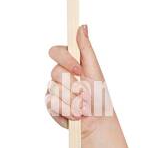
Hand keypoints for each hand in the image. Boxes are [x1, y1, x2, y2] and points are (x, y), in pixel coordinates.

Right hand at [45, 24, 112, 140]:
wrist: (96, 122)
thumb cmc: (99, 96)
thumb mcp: (94, 70)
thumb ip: (85, 48)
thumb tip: (82, 25)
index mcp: (69, 62)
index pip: (55, 51)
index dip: (66, 60)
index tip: (79, 71)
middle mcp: (58, 74)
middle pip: (55, 72)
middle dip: (73, 86)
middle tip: (85, 94)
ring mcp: (52, 89)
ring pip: (54, 89)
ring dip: (72, 101)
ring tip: (82, 107)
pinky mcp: (49, 103)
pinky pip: (51, 103)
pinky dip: (67, 111)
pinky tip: (74, 114)